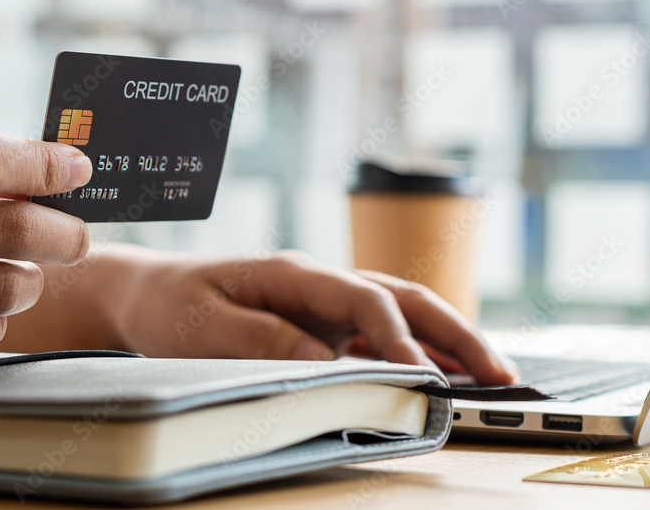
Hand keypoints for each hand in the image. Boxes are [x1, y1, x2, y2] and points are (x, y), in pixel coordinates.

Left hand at [25, 245, 517, 385]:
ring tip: (492, 374)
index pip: (363, 299)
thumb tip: (324, 359)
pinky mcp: (323, 322)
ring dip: (449, 340)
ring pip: (402, 313)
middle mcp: (320, 282)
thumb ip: (260, 338)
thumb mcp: (201, 325)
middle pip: (403, 297)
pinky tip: (444, 372)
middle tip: (500, 371)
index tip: (425, 376)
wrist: (149, 292)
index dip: (398, 339)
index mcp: (294, 272)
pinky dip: (418, 351)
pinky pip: (381, 334)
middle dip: (456, 332)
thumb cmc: (172, 305)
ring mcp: (326, 301)